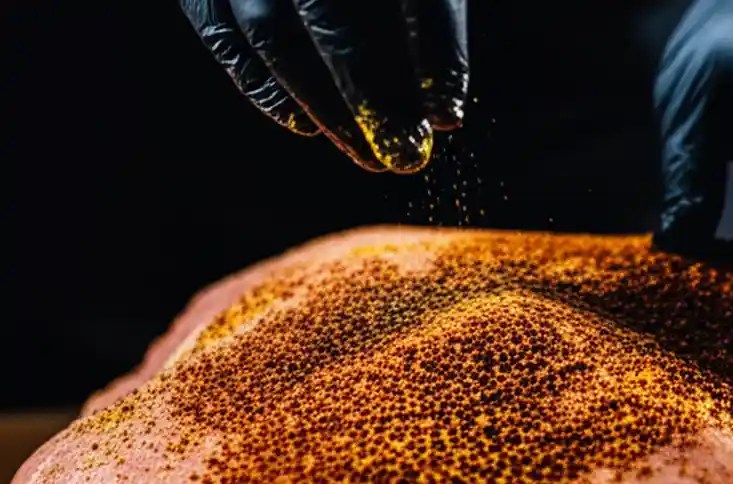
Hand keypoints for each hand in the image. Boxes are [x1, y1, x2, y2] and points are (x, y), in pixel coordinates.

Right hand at [180, 0, 466, 172]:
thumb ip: (424, 9)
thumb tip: (440, 106)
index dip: (434, 50)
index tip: (448, 116)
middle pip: (333, 15)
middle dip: (373, 97)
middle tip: (406, 155)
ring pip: (274, 32)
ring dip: (323, 105)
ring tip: (366, 155)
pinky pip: (220, 30)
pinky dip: (262, 85)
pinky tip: (304, 125)